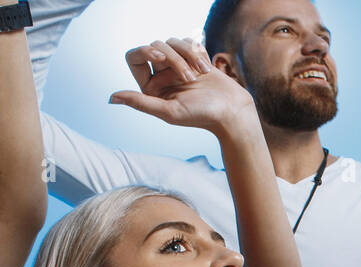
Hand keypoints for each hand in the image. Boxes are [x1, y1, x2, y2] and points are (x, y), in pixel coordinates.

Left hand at [110, 39, 256, 137]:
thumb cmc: (202, 115)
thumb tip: (112, 98)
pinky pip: (188, 42)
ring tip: (202, 74)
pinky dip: (197, 52)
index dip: (145, 51)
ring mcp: (179, 66)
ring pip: (173, 42)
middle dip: (173, 57)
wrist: (233, 112)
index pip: (135, 57)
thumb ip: (140, 102)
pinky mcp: (195, 59)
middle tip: (190, 77)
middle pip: (155, 46)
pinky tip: (207, 69)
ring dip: (188, 55)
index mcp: (152, 87)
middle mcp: (163, 75)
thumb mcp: (169, 111)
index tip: (159, 56)